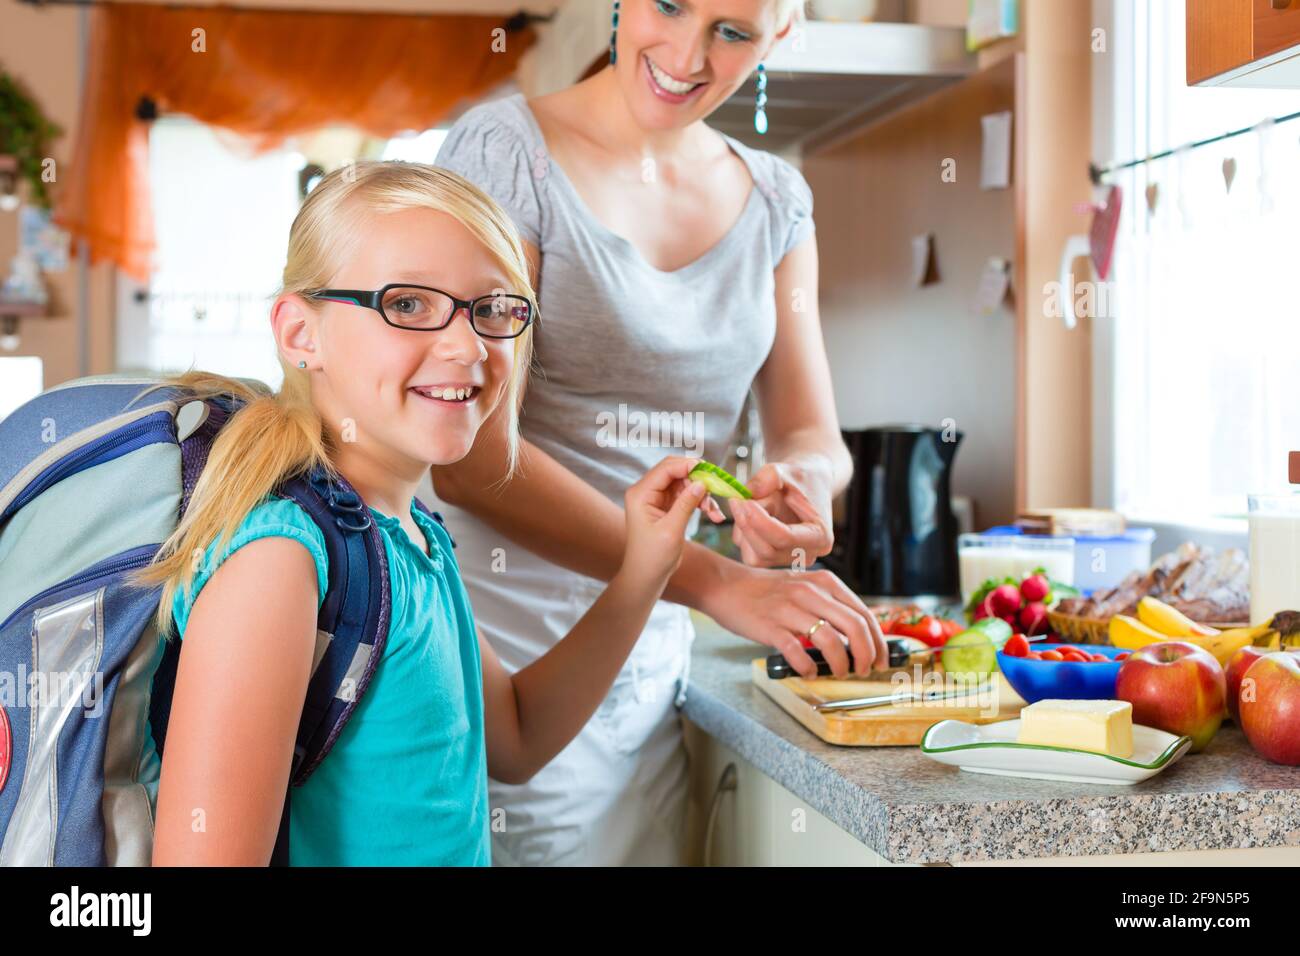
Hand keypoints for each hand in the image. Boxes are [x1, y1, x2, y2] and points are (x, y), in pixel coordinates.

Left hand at [621, 456, 723, 587]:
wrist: (647, 575)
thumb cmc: (653, 556)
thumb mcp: (671, 530)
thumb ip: (686, 504)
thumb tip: (702, 483)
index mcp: (641, 494)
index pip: (666, 469)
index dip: (689, 466)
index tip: (711, 473)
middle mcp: (647, 491)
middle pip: (676, 471)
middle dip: (698, 479)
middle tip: (716, 489)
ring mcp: (657, 498)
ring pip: (685, 483)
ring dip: (702, 493)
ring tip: (713, 511)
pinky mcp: (667, 506)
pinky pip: (687, 495)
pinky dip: (701, 502)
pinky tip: (714, 515)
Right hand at [699, 564, 887, 678]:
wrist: (725, 585)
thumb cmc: (765, 591)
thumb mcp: (803, 587)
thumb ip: (828, 605)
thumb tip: (856, 636)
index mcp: (824, 582)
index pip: (863, 613)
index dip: (878, 641)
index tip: (881, 659)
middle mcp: (810, 593)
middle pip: (854, 627)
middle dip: (867, 655)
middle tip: (864, 671)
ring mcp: (790, 609)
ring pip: (830, 640)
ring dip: (841, 664)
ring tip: (839, 673)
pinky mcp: (770, 626)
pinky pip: (797, 651)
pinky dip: (808, 667)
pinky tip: (810, 672)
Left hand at [731, 461, 833, 568]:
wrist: (807, 484)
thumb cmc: (801, 479)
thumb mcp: (787, 471)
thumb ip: (768, 478)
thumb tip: (748, 493)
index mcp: (820, 537)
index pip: (785, 537)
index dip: (760, 521)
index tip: (745, 501)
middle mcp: (806, 554)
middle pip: (767, 551)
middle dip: (747, 525)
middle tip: (736, 500)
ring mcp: (788, 560)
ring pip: (754, 556)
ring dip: (743, 530)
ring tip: (750, 504)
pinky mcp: (772, 560)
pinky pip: (749, 555)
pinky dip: (743, 535)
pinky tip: (750, 515)